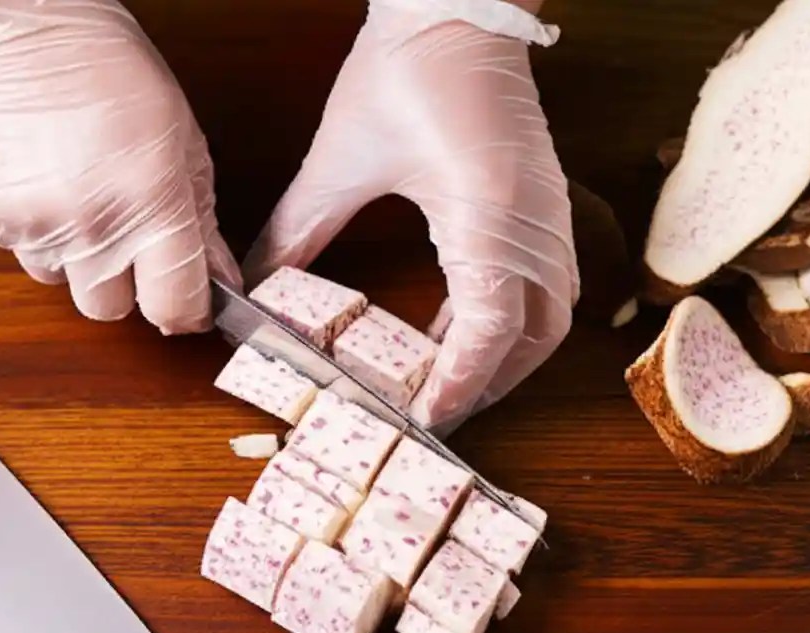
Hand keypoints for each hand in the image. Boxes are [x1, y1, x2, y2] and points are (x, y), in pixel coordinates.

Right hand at [0, 0, 240, 330]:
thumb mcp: (183, 141)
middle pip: (112, 312)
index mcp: (151, 205)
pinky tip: (45, 180)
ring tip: (80, 193)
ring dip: (78, 256)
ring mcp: (34, 227)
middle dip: (127, 286)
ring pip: (64, 282)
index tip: (189, 299)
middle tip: (129, 236)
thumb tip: (218, 279)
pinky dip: (38, 230)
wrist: (19, 31)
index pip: (173, 307)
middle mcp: (91, 227)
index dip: (186, 311)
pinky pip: (22, 252)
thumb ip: (201, 220)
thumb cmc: (110, 72)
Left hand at [244, 1, 577, 432]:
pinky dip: (510, 316)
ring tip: (450, 379)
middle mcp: (534, 225)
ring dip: (506, 356)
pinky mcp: (546, 201)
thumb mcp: (340, 160)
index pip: (488, 332)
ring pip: (549, 315)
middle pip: (534, 339)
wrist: (461, 9)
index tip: (424, 416)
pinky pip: (544, 282)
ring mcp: (550, 214)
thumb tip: (259, 283)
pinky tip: (461, 324)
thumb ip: (300, 229)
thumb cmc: (408, 71)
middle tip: (438, 410)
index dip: (457, 384)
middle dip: (491, 384)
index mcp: (488, 216)